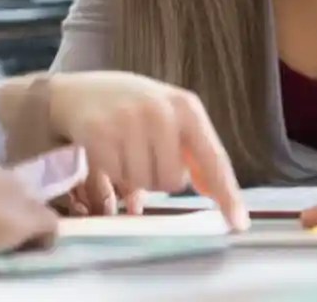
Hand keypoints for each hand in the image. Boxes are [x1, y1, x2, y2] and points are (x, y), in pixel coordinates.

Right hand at [47, 71, 247, 230]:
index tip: (239, 223)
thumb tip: (213, 189)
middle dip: (158, 178)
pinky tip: (106, 151)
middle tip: (143, 154)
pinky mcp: (99, 134)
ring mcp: (128, 121)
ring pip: (144, 184)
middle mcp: (160, 111)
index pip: (214, 158)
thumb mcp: (167, 115)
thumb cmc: (130, 108)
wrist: (77, 92)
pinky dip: (112, 174)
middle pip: (173, 181)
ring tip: (124, 150)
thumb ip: (192, 149)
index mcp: (186, 106)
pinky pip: (116, 179)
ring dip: (133, 177)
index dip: (227, 194)